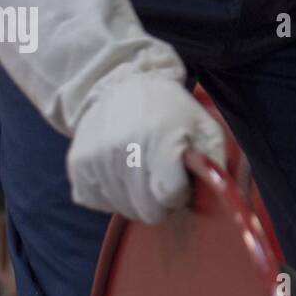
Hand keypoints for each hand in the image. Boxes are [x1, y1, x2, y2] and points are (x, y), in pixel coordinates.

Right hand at [67, 74, 226, 222]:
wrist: (118, 84)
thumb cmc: (169, 108)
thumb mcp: (203, 125)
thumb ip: (214, 163)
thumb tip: (217, 198)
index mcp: (161, 140)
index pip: (172, 196)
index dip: (181, 193)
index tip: (180, 180)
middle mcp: (125, 151)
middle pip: (148, 211)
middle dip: (160, 201)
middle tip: (161, 178)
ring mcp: (97, 161)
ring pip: (124, 209)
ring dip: (136, 197)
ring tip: (141, 167)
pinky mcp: (77, 167)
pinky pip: (99, 204)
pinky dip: (112, 194)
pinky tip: (119, 170)